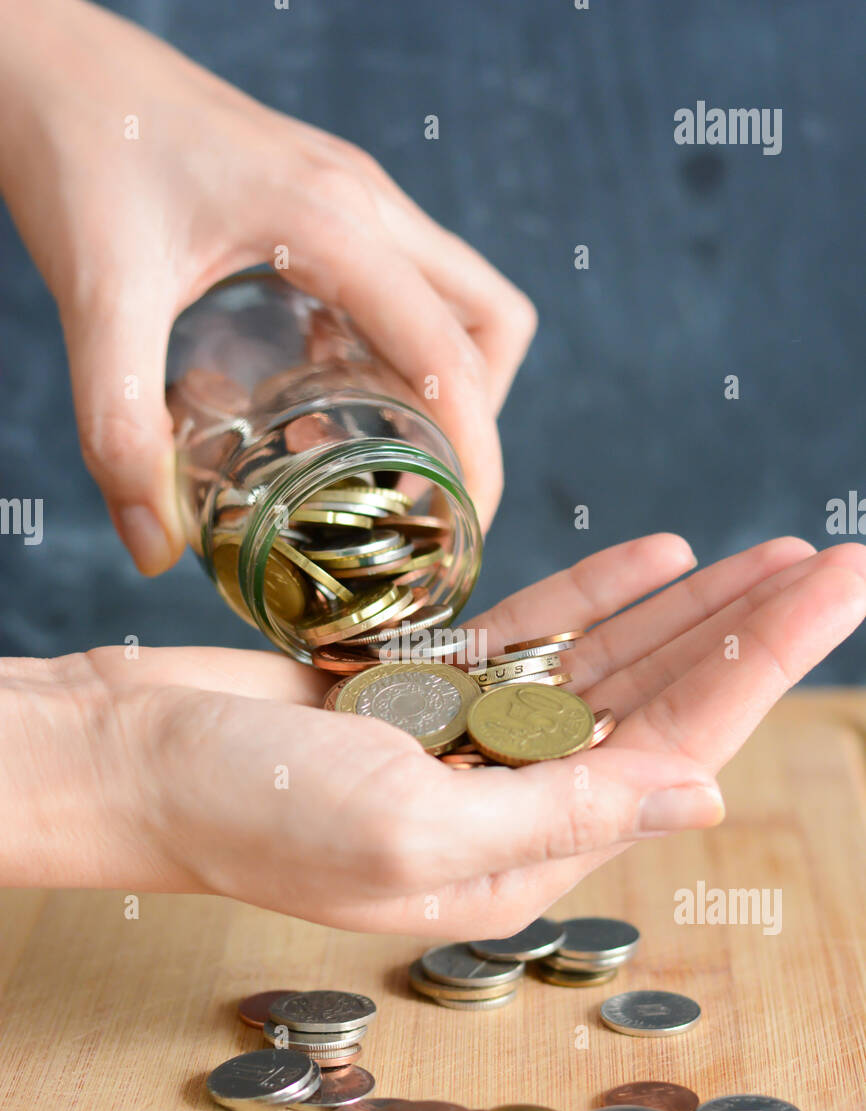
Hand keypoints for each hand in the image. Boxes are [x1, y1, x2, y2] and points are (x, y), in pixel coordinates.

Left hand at [0, 0, 534, 568]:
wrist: (46, 56)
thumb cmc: (77, 145)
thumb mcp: (98, 297)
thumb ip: (119, 426)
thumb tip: (152, 546)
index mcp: (333, 222)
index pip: (452, 352)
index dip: (475, 452)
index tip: (458, 525)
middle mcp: (363, 201)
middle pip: (490, 321)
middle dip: (477, 420)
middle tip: (425, 491)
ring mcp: (351, 192)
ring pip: (458, 296)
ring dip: (447, 378)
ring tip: (383, 446)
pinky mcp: (325, 196)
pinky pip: (404, 280)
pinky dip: (397, 345)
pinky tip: (326, 387)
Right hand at [3, 533, 862, 935]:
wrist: (132, 759)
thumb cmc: (250, 808)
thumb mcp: (411, 831)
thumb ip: (561, 815)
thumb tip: (702, 796)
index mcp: (522, 852)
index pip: (674, 749)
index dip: (762, 665)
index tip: (832, 588)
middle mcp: (510, 800)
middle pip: (659, 703)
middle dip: (750, 630)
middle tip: (835, 557)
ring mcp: (469, 739)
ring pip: (606, 666)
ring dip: (689, 610)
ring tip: (773, 553)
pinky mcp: (425, 685)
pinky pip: (532, 638)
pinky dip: (597, 598)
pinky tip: (662, 559)